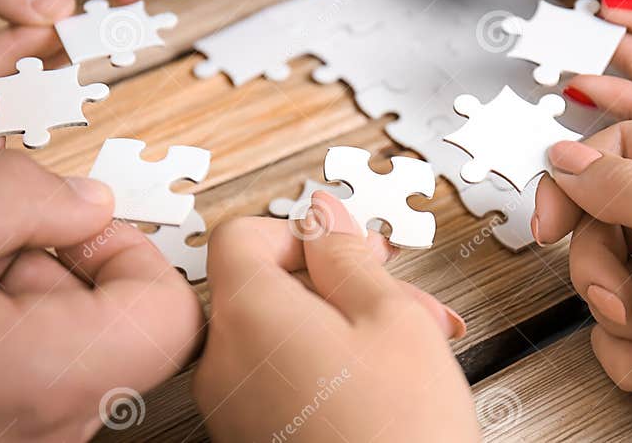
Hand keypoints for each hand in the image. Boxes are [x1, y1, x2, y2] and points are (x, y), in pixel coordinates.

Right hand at [0, 152, 202, 441]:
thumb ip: (12, 198)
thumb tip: (84, 200)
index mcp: (31, 378)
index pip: (168, 319)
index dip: (130, 252)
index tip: (76, 220)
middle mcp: (28, 432)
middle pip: (108, 331)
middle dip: (47, 260)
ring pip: (57, 353)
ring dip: (6, 291)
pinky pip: (15, 378)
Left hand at [194, 192, 477, 441]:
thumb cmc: (400, 430)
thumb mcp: (390, 315)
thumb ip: (346, 254)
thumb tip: (321, 212)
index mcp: (249, 316)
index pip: (241, 235)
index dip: (300, 232)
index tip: (348, 249)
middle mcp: (223, 362)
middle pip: (266, 284)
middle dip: (338, 281)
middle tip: (397, 292)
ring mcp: (231, 407)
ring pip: (281, 331)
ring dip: (344, 322)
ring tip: (409, 342)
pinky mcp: (251, 436)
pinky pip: (279, 374)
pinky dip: (327, 362)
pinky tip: (383, 378)